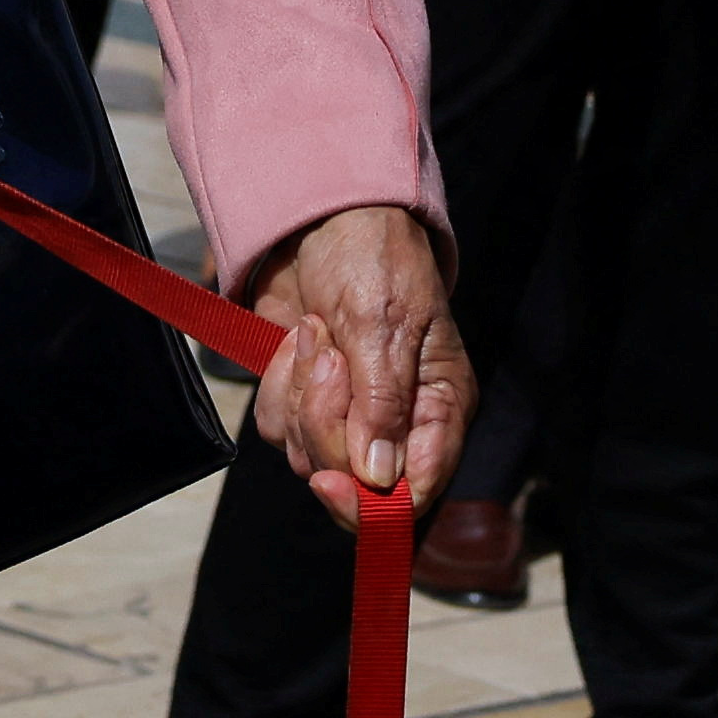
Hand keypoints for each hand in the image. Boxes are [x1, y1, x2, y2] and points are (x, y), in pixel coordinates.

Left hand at [242, 202, 469, 524]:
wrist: (323, 215)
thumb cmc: (374, 257)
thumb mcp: (385, 324)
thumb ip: (382, 405)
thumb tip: (380, 478)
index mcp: (440, 410)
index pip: (416, 491)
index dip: (371, 502)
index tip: (328, 480)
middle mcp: (399, 424)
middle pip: (352, 483)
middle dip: (324, 423)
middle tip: (326, 359)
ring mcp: (350, 416)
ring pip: (308, 455)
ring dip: (299, 394)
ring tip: (314, 333)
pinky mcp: (308, 401)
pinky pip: (279, 426)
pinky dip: (277, 384)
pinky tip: (296, 338)